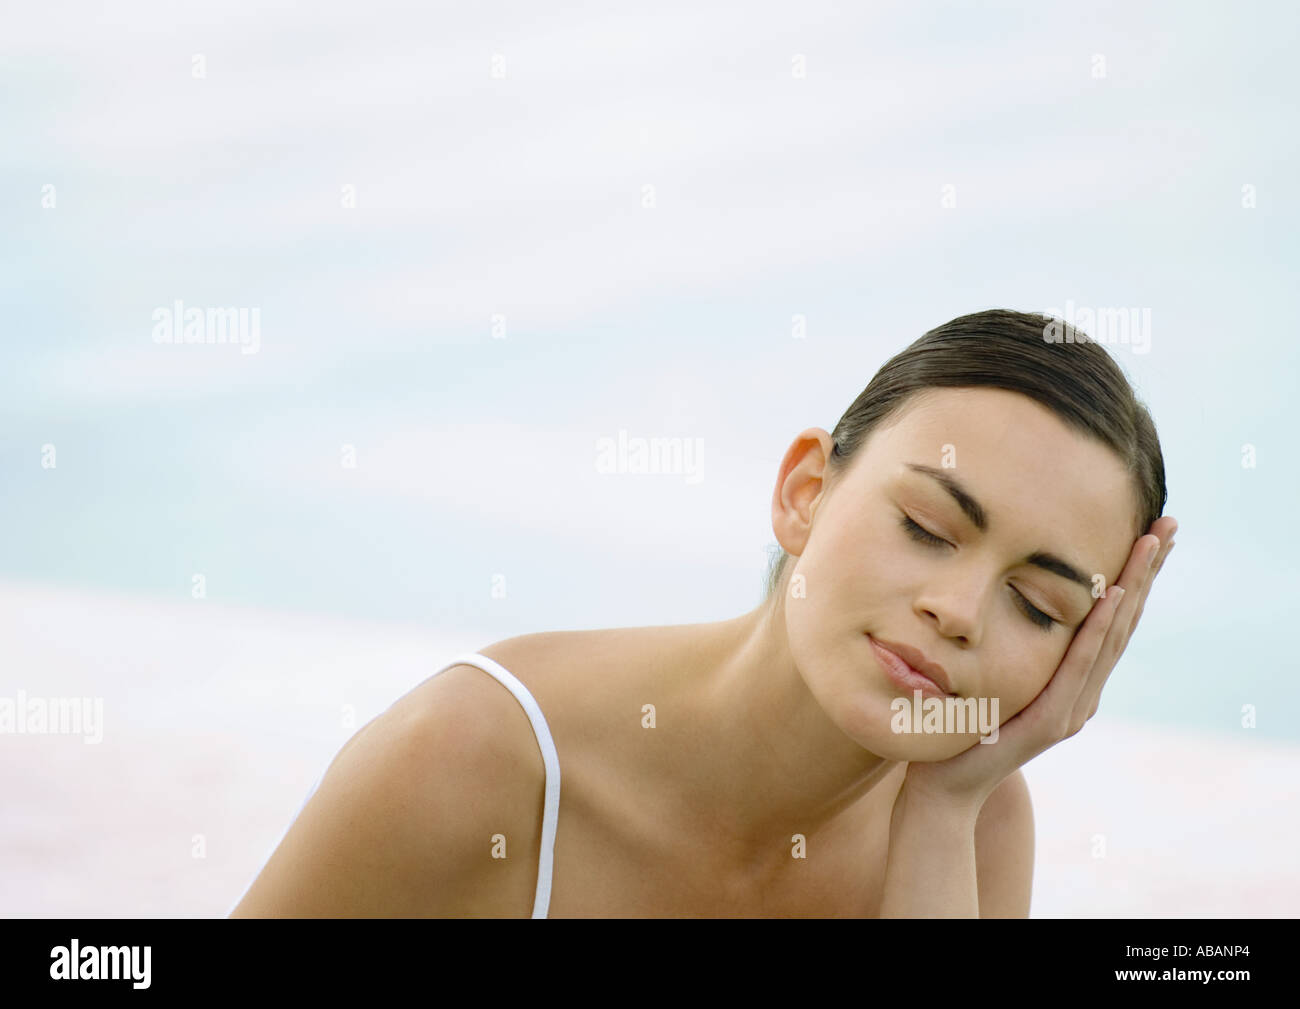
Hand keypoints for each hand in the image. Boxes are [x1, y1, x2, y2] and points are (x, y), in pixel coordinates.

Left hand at [900, 516, 1179, 811]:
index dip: (1134, 577)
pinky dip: (1098, 630)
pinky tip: (1112, 595)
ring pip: (1111, 638)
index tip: (1151, 533)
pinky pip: (1077, 666)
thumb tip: (1002, 596)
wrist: (944, 788)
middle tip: (1169, 523)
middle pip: (1124, 622)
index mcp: (1072, 683)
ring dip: (1132, 587)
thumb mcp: (993, 677)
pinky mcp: (1050, 720)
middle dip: (1146, 571)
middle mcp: (1081, 694)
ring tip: (1150, 545)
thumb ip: (1011, 649)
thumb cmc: (961, 729)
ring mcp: (1070, 708)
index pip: (1112, 620)